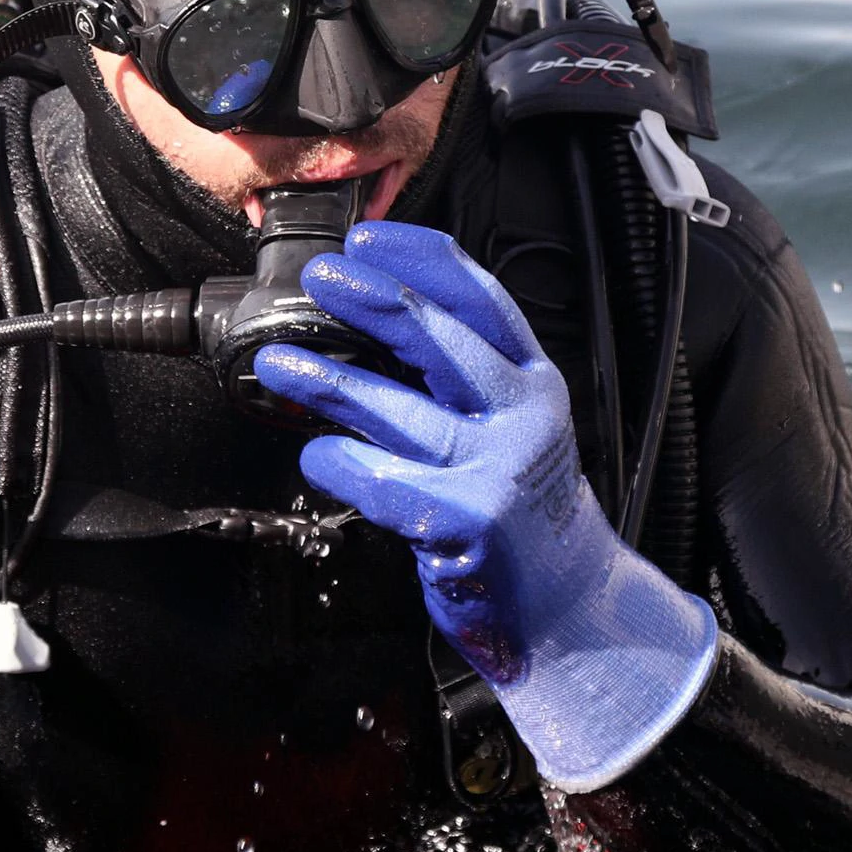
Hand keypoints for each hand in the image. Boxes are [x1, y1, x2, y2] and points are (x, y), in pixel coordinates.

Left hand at [249, 221, 717, 792]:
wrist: (571, 609)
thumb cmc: (526, 515)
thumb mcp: (515, 428)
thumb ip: (462, 381)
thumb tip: (377, 325)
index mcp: (534, 382)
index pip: (481, 298)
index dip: (421, 260)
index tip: (366, 242)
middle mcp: (522, 416)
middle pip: (438, 337)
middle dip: (370, 300)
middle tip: (319, 281)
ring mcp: (496, 469)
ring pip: (396, 408)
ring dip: (328, 382)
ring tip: (279, 366)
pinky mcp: (465, 522)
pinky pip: (382, 480)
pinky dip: (339, 463)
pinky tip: (317, 453)